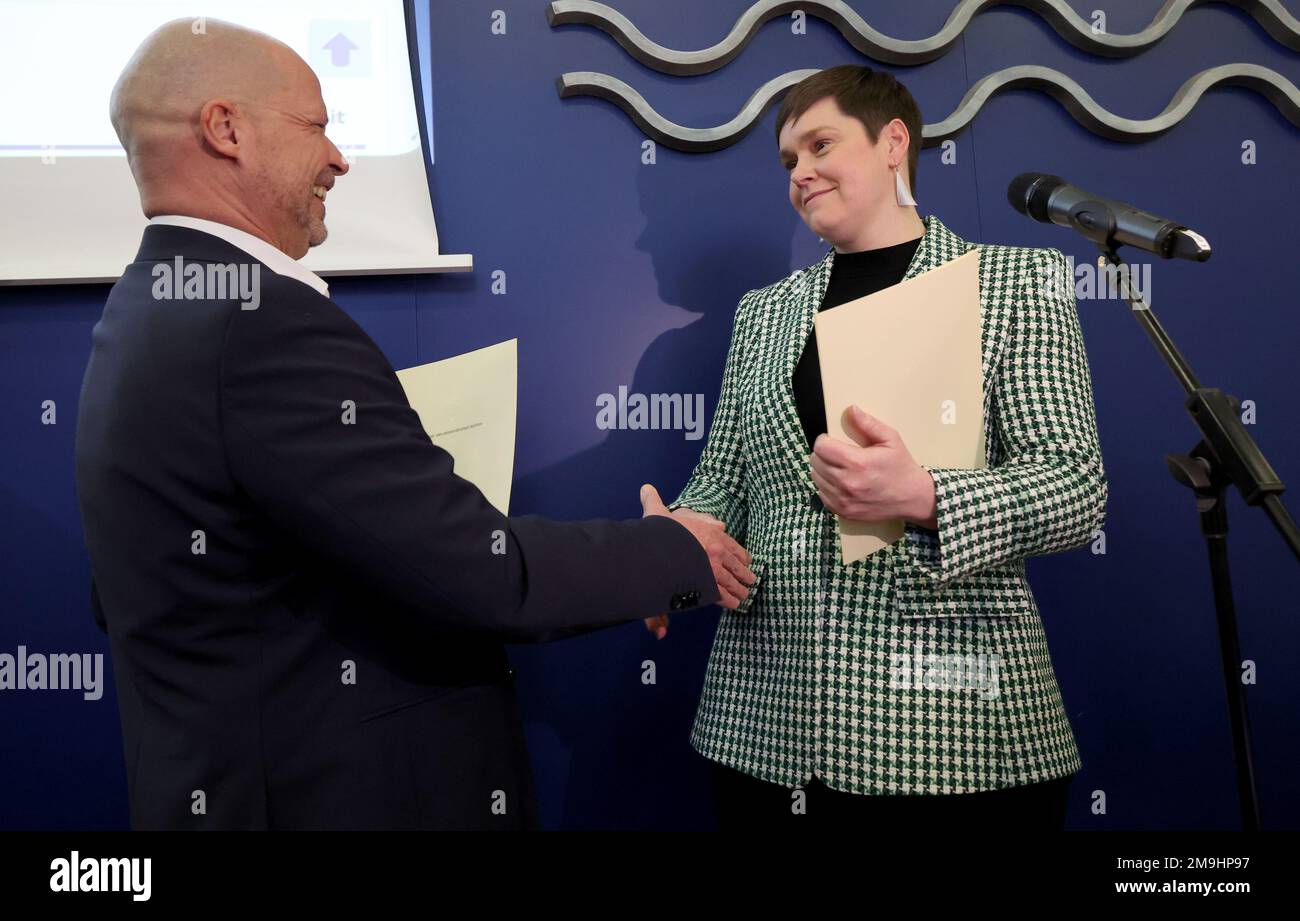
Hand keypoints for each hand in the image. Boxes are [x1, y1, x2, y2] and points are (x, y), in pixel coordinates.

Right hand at [639, 487, 754, 638]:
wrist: (657, 548)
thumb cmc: (659, 530)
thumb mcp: (658, 512)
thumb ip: (654, 501)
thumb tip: (646, 488)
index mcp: (711, 532)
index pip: (731, 544)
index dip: (740, 554)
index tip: (747, 560)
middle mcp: (717, 550)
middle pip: (736, 565)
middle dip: (744, 574)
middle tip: (751, 580)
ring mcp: (714, 569)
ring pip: (732, 581)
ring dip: (739, 590)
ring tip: (744, 596)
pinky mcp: (707, 585)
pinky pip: (722, 594)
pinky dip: (729, 600)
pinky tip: (733, 604)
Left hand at [810, 406, 937, 527]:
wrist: (912, 498)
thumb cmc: (901, 466)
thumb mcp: (890, 439)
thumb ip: (868, 423)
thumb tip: (850, 409)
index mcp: (857, 463)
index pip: (821, 448)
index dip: (823, 440)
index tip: (831, 440)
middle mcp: (847, 483)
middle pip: (815, 462)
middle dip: (822, 454)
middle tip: (835, 452)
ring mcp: (843, 500)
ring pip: (815, 478)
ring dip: (822, 470)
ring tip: (838, 466)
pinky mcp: (842, 511)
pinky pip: (821, 494)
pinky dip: (825, 486)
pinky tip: (839, 481)